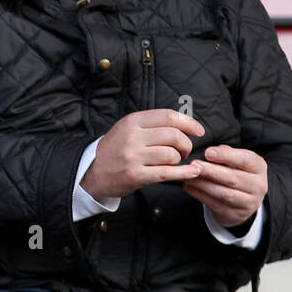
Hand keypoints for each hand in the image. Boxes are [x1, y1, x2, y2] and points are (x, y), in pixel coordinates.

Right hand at [80, 109, 204, 200]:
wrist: (93, 171)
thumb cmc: (116, 149)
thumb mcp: (128, 128)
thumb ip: (151, 123)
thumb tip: (184, 122)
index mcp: (132, 121)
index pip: (168, 116)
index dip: (189, 123)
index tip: (198, 131)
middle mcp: (132, 137)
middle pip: (174, 135)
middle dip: (186, 144)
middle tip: (184, 150)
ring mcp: (133, 157)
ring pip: (171, 155)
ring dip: (179, 160)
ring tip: (174, 161)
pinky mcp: (135, 175)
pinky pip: (167, 173)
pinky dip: (184, 173)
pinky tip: (193, 172)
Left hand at [183, 145, 267, 228]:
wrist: (244, 202)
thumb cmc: (237, 174)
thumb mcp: (237, 162)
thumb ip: (226, 154)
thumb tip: (210, 152)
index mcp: (259, 168)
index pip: (245, 160)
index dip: (226, 155)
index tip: (208, 152)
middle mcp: (258, 186)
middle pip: (233, 178)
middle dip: (211, 171)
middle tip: (194, 165)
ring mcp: (248, 202)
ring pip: (223, 193)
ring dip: (203, 184)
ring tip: (188, 176)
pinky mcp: (235, 214)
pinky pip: (215, 204)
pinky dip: (199, 194)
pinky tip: (189, 186)